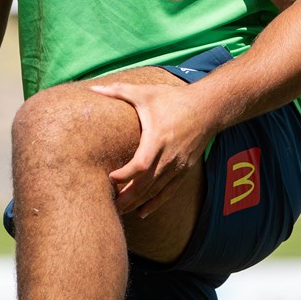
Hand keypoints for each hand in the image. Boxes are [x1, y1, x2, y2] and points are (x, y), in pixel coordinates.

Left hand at [89, 80, 212, 217]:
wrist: (208, 108)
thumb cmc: (173, 99)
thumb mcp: (146, 93)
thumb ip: (118, 91)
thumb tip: (93, 87)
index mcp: (158, 138)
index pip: (140, 165)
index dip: (124, 175)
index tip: (109, 177)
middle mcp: (169, 156)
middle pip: (146, 185)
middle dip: (127, 197)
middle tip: (109, 206)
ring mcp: (178, 166)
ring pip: (156, 192)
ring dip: (137, 202)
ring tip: (119, 211)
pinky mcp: (184, 170)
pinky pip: (168, 192)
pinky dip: (155, 204)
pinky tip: (142, 212)